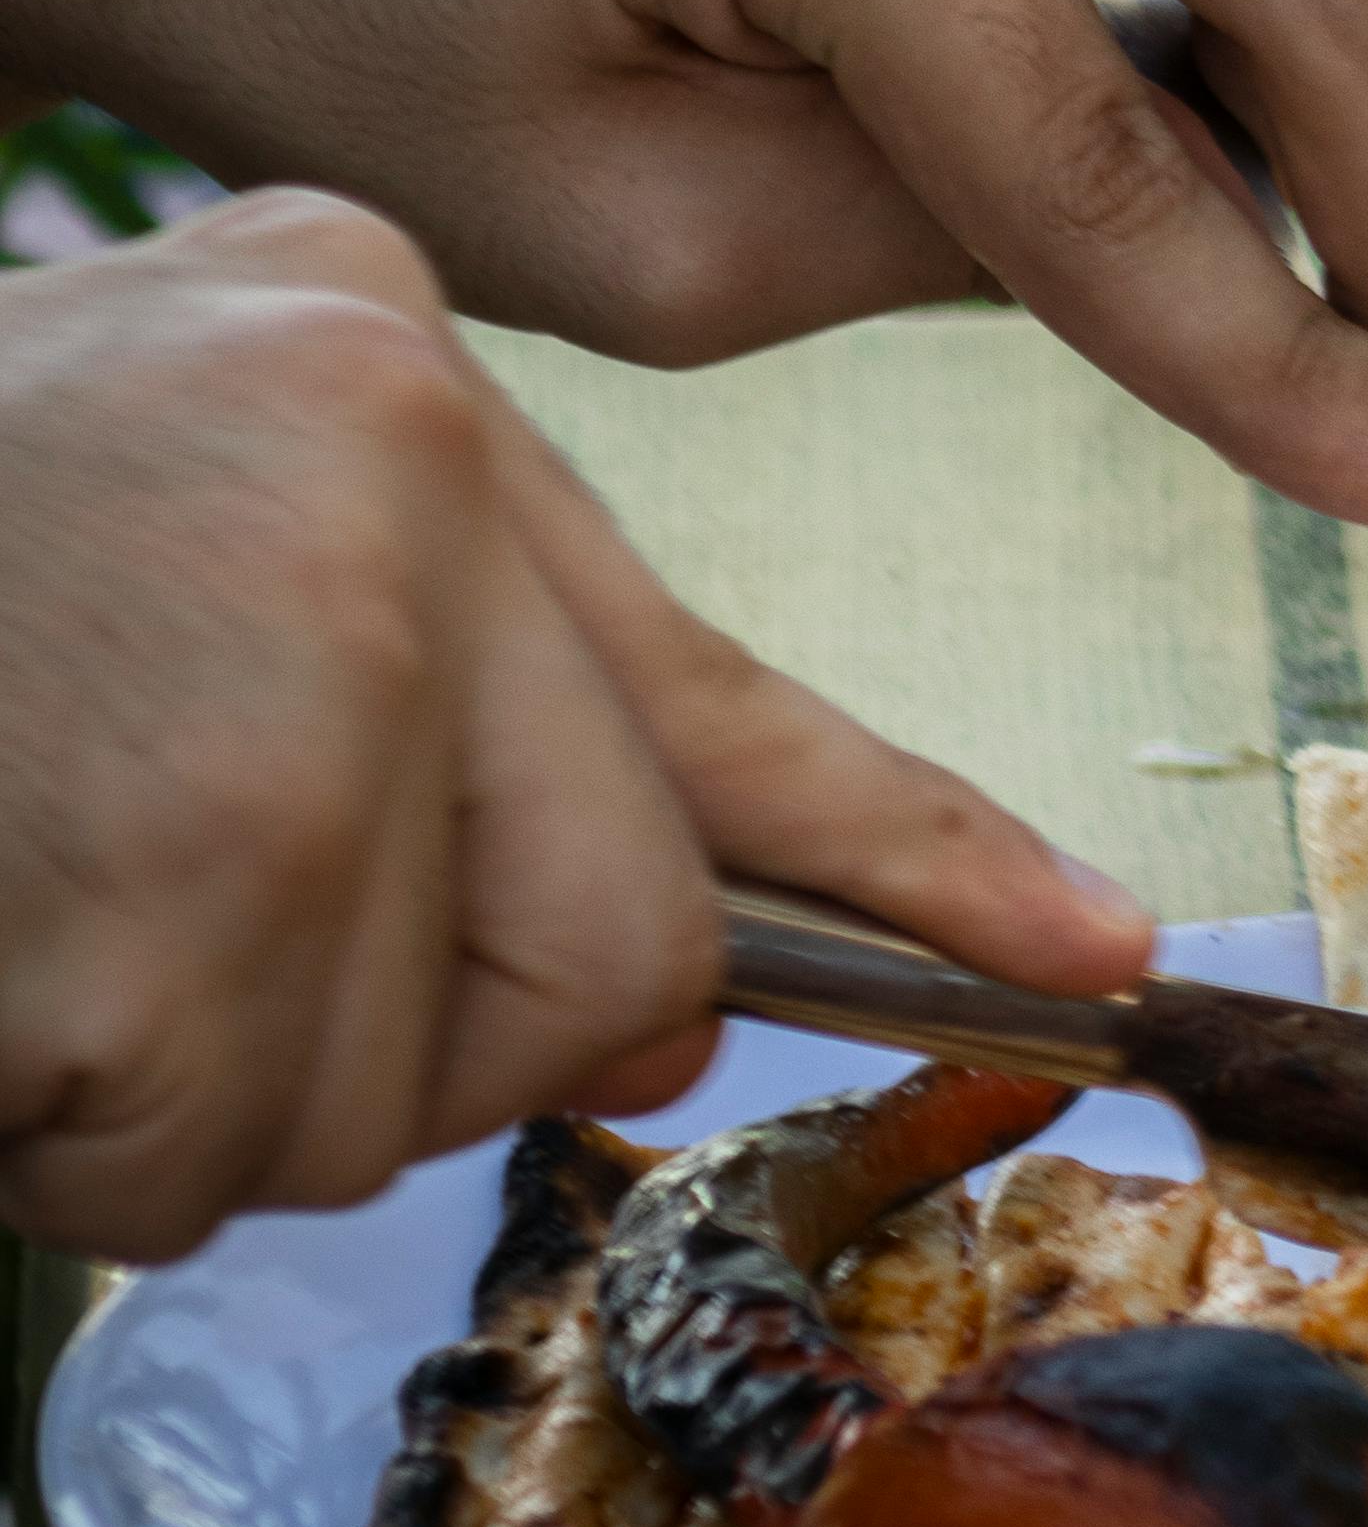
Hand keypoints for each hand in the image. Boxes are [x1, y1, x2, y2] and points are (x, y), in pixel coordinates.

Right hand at [0, 193, 1156, 1261]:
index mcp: (385, 377)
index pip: (720, 682)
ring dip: (198, 1089)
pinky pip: (203, 1149)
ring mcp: (285, 669)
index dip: (924, 859)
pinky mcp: (163, 870)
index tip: (1101, 966)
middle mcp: (378, 477)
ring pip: (403, 1084)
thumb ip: (461, 722)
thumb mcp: (195, 536)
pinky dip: (68, 1127)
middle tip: (173, 932)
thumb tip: (700, 1005)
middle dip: (403, 1028)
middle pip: (603, 946)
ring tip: (38, 909)